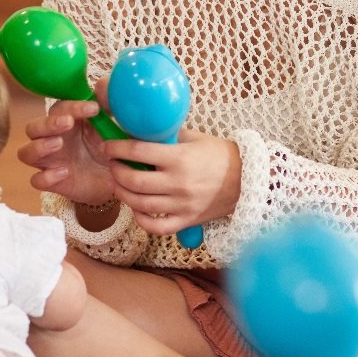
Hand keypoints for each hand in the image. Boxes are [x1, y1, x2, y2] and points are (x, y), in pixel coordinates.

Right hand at [16, 100, 116, 205]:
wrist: (117, 179)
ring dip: (39, 147)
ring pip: (26, 153)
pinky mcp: (52, 182)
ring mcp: (49, 161)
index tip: (94, 108)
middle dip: (48, 124)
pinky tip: (64, 172)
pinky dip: (46, 176)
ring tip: (58, 144)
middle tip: (68, 122)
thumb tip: (104, 84)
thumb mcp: (112, 127)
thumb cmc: (109, 148)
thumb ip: (108, 106)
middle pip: (33, 128)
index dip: (73, 106)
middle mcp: (51, 139)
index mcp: (65, 122)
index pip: (59, 108)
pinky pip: (36, 180)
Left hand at [102, 129, 241, 236]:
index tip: (108, 146)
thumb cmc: (220, 155)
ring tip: (118, 184)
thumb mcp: (194, 138)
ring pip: (139, 204)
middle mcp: (179, 183)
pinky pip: (156, 227)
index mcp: (180, 158)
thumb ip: (168, 136)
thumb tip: (140, 130)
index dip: (117, 148)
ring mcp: (182, 205)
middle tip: (112, 164)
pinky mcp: (187, 221)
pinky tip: (136, 208)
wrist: (248, 179)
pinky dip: (141, 219)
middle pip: (133, 181)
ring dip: (122, 193)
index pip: (138, 152)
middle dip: (115, 171)